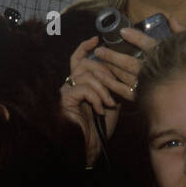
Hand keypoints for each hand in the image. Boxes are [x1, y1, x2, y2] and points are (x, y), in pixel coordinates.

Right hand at [59, 29, 156, 165]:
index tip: (96, 39)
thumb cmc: (100, 128)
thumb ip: (111, 86)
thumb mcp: (110, 102)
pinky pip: (83, 88)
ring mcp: (66, 91)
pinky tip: (101, 109)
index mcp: (79, 83)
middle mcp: (70, 84)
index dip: (85, 46)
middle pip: (85, 64)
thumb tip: (119, 71)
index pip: (78, 58)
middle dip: (104, 72)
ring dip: (103, 88)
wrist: (89, 147)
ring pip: (86, 75)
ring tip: (109, 103)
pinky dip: (96, 97)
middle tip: (115, 86)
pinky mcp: (65, 99)